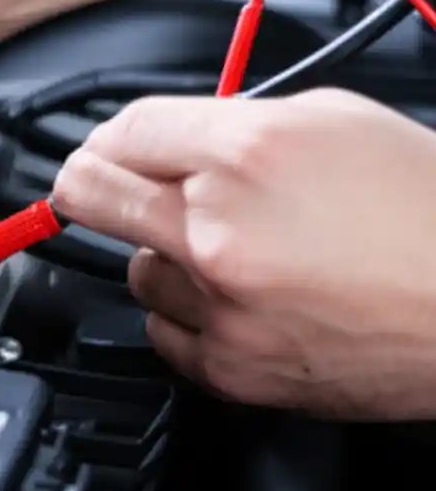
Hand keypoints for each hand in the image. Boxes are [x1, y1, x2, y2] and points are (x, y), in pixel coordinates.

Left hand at [51, 88, 435, 419]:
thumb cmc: (429, 216)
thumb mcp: (339, 123)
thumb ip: (241, 124)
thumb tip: (175, 141)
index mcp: (246, 153)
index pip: (123, 130)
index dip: (110, 136)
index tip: (107, 147)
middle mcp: (219, 228)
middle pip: (90, 194)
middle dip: (88, 183)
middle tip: (95, 186)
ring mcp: (219, 304)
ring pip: (135, 270)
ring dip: (163, 257)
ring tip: (226, 255)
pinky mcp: (231, 366)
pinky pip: (164, 333)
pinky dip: (189, 316)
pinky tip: (237, 302)